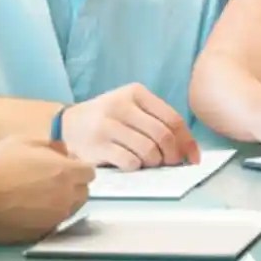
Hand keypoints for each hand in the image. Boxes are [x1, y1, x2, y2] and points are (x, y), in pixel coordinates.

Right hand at [0, 135, 94, 244]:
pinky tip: (27, 207)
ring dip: (61, 200)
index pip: (89, 172)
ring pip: (70, 209)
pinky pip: (52, 222)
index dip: (77, 166)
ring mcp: (53, 218)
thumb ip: (51, 145)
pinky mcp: (40, 233)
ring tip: (36, 193)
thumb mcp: (23, 141)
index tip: (64, 165)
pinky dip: (46, 215)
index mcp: (65, 173)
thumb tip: (63, 151)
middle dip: (73, 184)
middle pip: (83, 192)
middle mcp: (65, 198)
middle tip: (50, 178)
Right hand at [61, 82, 199, 170]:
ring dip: (154, 163)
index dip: (187, 141)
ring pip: (148, 150)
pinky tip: (131, 164)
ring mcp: (107, 125)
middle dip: (172, 155)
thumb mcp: (130, 108)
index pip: (172, 118)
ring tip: (149, 163)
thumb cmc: (108, 119)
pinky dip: (136, 167)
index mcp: (135, 93)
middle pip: (163, 135)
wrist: (67, 126)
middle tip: (170, 164)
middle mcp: (121, 105)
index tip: (192, 158)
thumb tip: (188, 151)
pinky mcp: (97, 146)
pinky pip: (130, 162)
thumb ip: (157, 121)